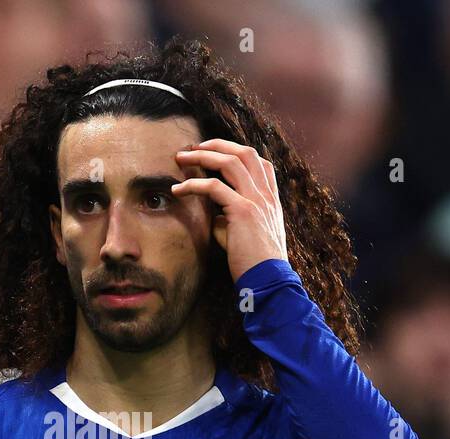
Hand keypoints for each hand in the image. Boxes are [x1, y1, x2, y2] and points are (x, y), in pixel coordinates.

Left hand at [172, 139, 286, 281]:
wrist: (269, 281)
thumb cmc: (255, 264)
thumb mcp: (247, 236)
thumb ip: (232, 220)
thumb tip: (214, 215)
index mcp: (271, 200)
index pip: (259, 162)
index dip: (236, 151)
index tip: (214, 152)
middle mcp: (266, 195)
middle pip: (244, 153)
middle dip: (217, 145)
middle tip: (193, 148)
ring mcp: (257, 201)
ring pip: (230, 162)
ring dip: (202, 156)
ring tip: (181, 158)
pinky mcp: (243, 212)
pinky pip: (214, 187)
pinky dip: (193, 184)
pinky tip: (178, 189)